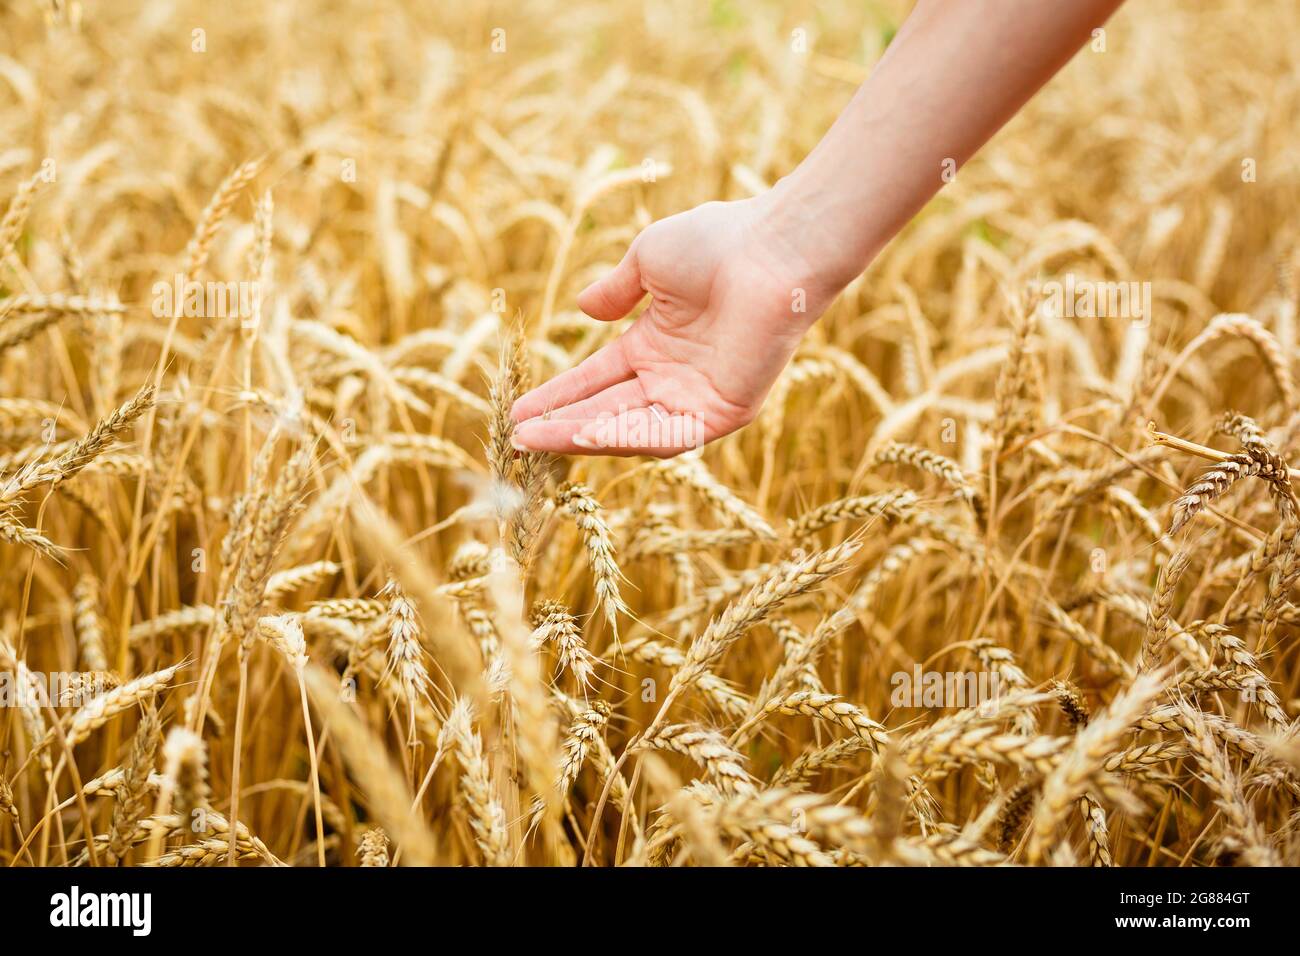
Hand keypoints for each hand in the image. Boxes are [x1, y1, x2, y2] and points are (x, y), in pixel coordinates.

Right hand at [511, 195, 837, 457]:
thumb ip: (616, 291)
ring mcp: (698, 399)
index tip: (518, 409)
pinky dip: (625, 437)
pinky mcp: (723, 414)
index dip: (559, 395)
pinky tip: (583, 435)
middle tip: (515, 438)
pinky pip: (667, 436)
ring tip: (534, 439)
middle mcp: (675, 377)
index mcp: (657, 344)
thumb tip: (583, 308)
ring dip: (581, 435)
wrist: (772, 249)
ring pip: (629, 428)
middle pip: (606, 411)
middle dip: (560, 424)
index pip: (597, 379)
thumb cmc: (717, 242)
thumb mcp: (649, 261)